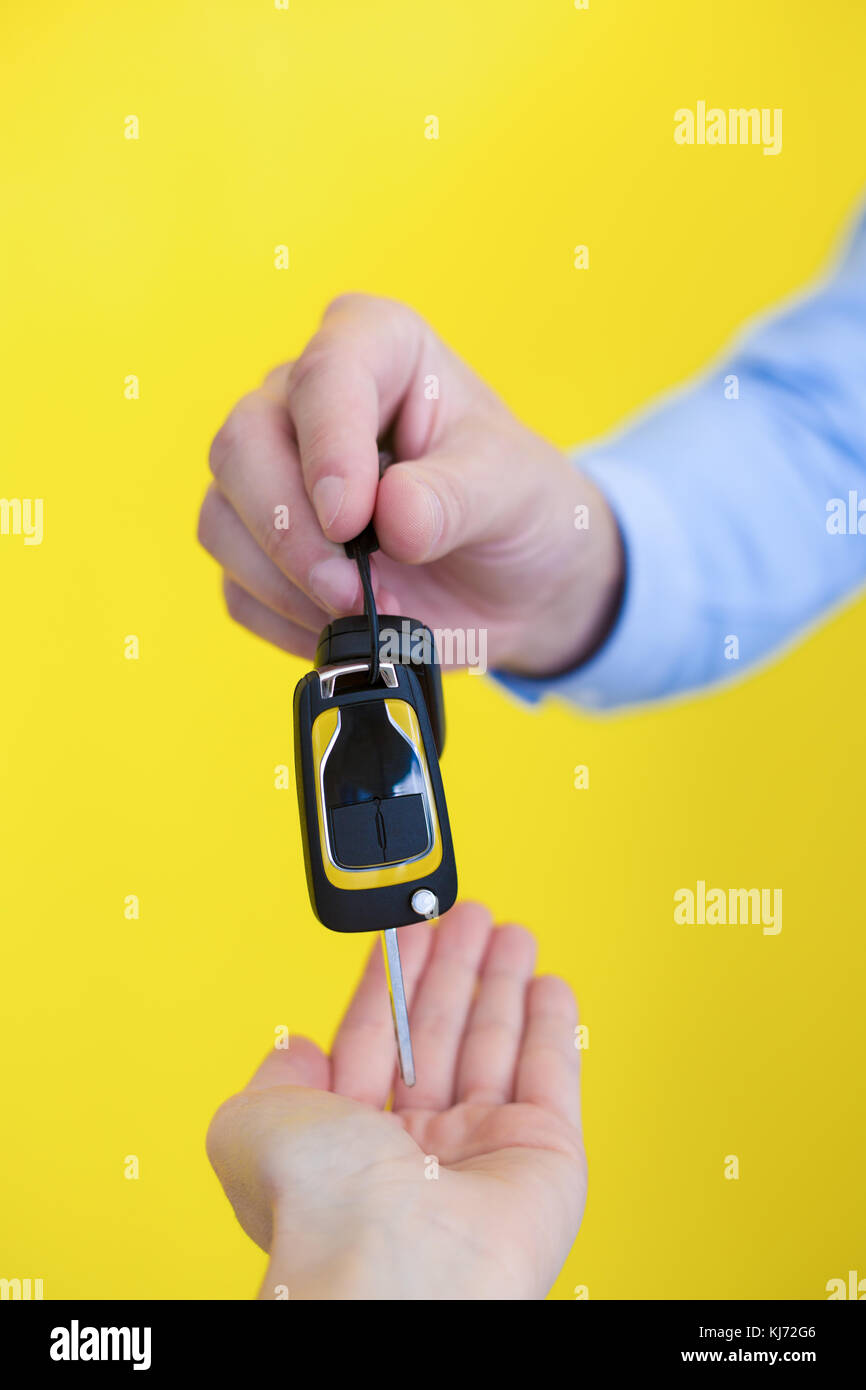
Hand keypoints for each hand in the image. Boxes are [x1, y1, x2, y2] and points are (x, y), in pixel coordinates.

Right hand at [199, 295, 622, 676]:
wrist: (517, 585)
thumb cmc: (516, 508)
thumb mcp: (513, 492)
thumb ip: (457, 498)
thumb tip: (394, 515)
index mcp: (377, 349)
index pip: (324, 373)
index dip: (328, 448)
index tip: (352, 519)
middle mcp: (306, 400)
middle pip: (243, 445)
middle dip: (291, 533)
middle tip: (352, 589)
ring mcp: (273, 474)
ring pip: (223, 520)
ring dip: (287, 585)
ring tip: (366, 611)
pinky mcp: (261, 548)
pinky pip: (237, 587)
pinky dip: (287, 620)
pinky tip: (345, 626)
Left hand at [206, 902, 586, 1299]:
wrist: (394, 1265)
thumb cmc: (321, 1207)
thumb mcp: (253, 1122)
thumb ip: (273, 1079)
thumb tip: (297, 1051)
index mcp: (349, 1146)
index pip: (374, 1041)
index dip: (388, 981)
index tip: (404, 934)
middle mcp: (417, 1151)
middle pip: (440, 1035)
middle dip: (451, 969)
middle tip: (463, 914)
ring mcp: (484, 1152)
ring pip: (497, 1045)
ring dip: (502, 982)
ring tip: (507, 930)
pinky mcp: (546, 1155)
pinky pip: (553, 1074)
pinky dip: (553, 1026)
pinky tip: (548, 984)